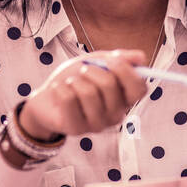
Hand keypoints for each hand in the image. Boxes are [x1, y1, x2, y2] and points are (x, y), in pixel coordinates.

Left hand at [18, 50, 148, 140]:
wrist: (46, 98)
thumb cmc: (75, 79)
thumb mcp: (97, 62)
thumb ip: (118, 58)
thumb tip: (140, 57)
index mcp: (124, 99)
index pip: (139, 88)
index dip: (125, 70)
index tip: (110, 60)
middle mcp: (115, 115)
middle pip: (110, 85)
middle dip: (92, 70)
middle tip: (83, 71)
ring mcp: (97, 125)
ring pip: (88, 92)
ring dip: (75, 80)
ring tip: (70, 83)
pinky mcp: (77, 129)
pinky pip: (69, 99)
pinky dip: (60, 88)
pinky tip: (59, 92)